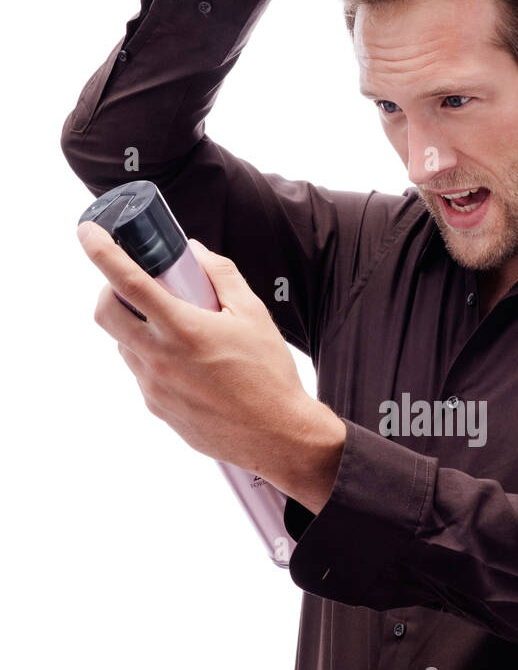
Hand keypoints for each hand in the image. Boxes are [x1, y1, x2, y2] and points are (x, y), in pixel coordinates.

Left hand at [77, 221, 344, 508]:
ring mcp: (154, 388)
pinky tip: (189, 365)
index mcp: (183, 330)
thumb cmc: (269, 376)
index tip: (87, 232)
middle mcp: (160, 359)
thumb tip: (194, 253)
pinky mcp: (157, 409)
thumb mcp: (254, 315)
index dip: (101, 252)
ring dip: (137, 328)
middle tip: (135, 288)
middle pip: (106, 314)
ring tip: (179, 332)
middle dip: (110, 292)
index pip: (129, 282)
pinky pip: (143, 374)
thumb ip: (220, 276)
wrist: (277, 437)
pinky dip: (155, 358)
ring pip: (125, 345)